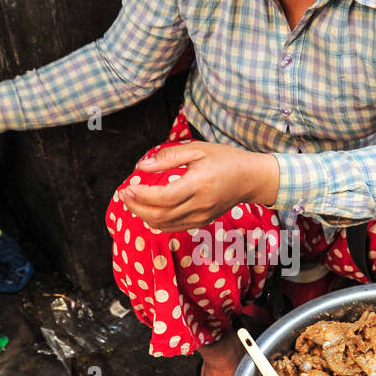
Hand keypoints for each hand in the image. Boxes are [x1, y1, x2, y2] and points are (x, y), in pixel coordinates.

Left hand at [120, 141, 279, 231]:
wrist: (251, 178)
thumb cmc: (226, 159)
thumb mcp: (198, 149)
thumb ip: (169, 157)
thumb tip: (142, 167)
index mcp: (199, 183)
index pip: (164, 197)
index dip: (142, 196)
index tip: (127, 188)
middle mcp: (200, 204)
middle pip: (161, 215)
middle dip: (137, 207)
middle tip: (124, 195)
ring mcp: (202, 216)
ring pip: (165, 224)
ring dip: (144, 215)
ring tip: (132, 202)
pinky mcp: (202, 222)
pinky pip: (174, 227)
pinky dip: (157, 221)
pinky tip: (148, 210)